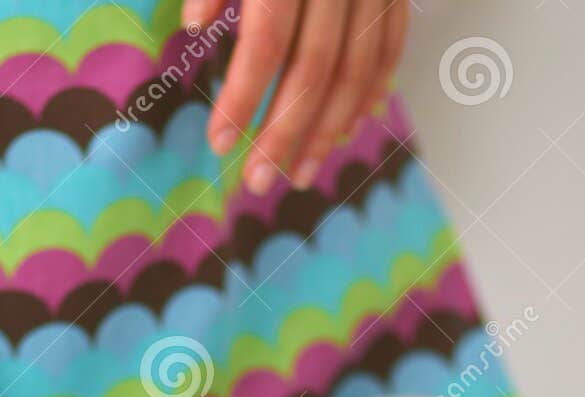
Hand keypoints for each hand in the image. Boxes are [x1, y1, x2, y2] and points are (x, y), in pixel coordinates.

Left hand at [183, 0, 410, 193]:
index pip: (266, 43)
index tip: (218, 144)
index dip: (243, 98)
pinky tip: (343, 134)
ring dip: (327, 133)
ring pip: (356, 72)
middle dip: (283, 134)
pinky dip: (368, 97)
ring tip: (298, 175)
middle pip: (313, 71)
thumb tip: (194, 26)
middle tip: (257, 181)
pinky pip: (390, 51)